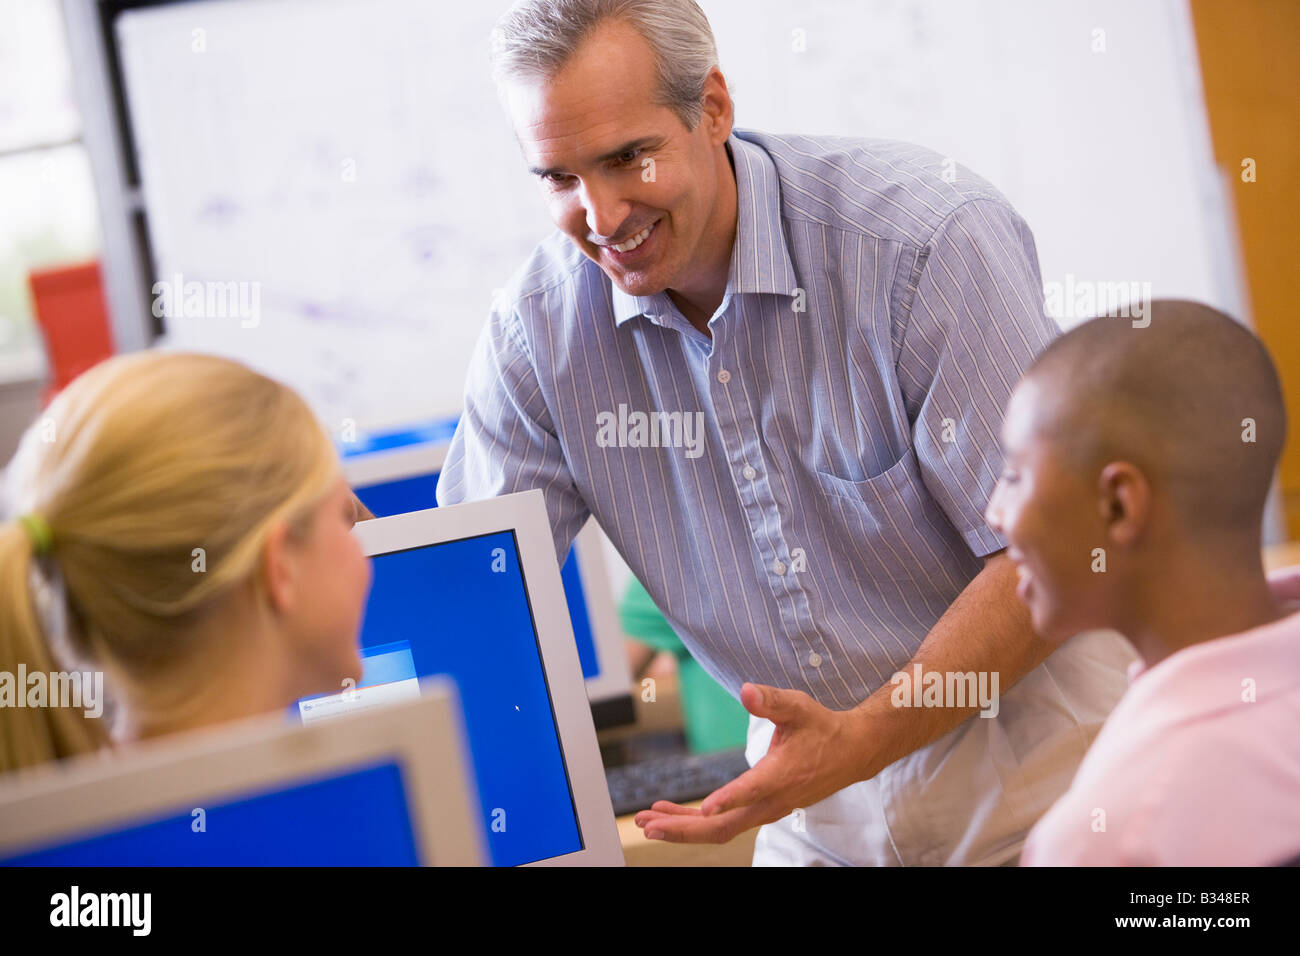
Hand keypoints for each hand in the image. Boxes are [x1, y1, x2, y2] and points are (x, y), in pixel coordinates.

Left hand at [633, 682, 873, 843]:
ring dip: (683, 827)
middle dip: (683, 827)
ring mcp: (766, 810)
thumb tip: (746, 690)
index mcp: (781, 775)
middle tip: (648, 823)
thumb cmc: (821, 728)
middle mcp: (772, 800)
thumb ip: (771, 700)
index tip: (705, 806)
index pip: (752, 791)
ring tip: (647, 820)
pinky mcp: (761, 810)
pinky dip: (696, 821)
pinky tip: (672, 813)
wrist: (850, 753)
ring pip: (721, 830)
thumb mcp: (798, 706)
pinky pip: (725, 823)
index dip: (728, 799)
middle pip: (724, 826)